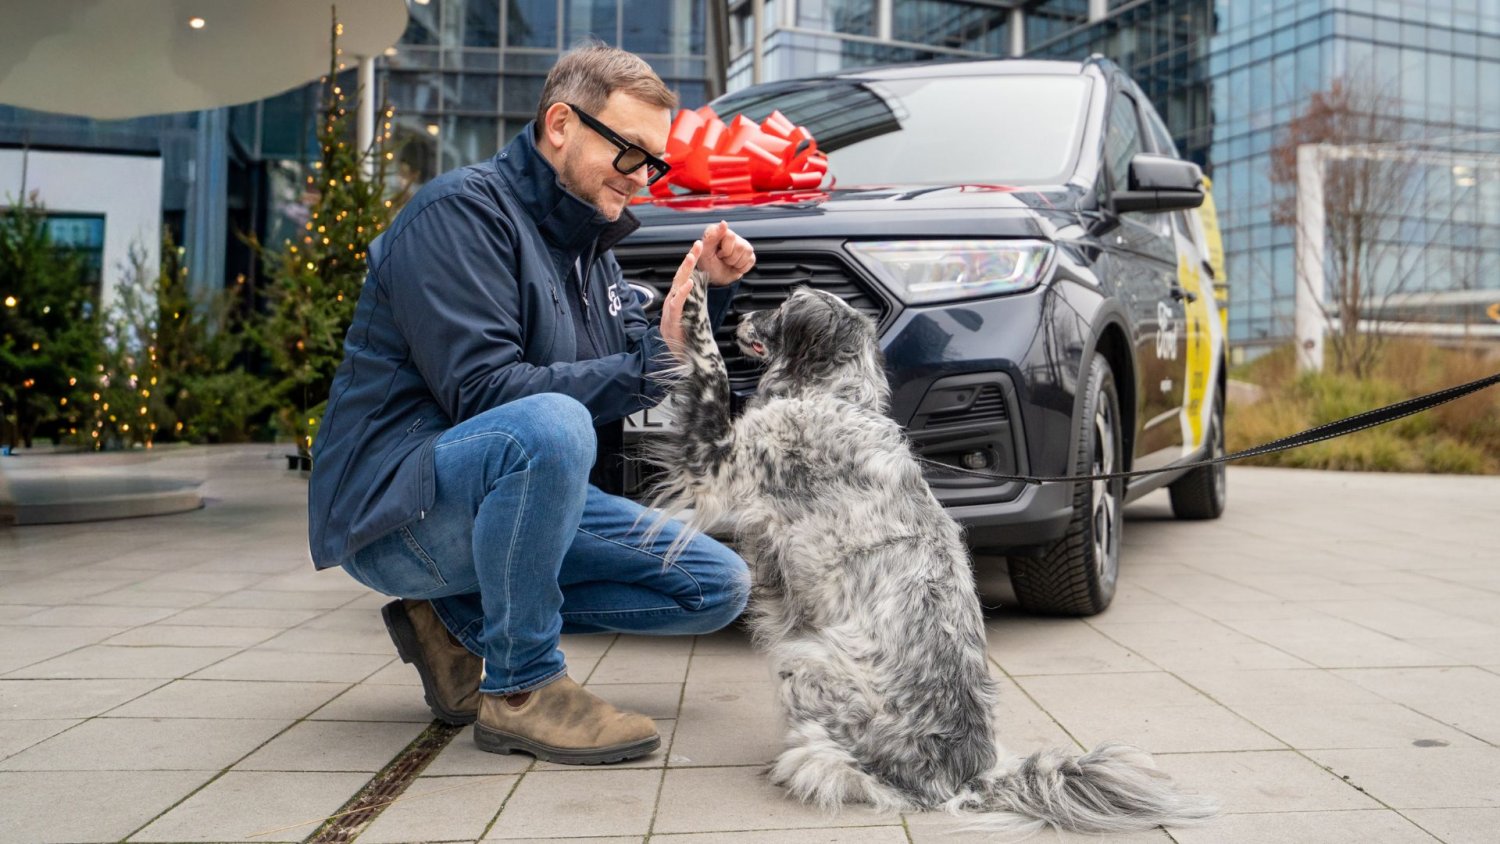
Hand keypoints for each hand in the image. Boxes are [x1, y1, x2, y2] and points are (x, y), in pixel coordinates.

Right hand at [660, 239, 702, 361]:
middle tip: (697, 245)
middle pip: (679, 277)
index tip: (699, 247)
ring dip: (684, 271)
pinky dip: (682, 293)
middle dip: (688, 260)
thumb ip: (692, 301)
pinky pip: (676, 304)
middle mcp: (673, 304)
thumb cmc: (689, 340)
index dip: (690, 262)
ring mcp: (671, 312)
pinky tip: (689, 282)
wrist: (684, 361)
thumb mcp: (692, 317)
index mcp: (679, 301)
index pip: (684, 277)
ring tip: (692, 257)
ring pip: (676, 287)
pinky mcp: (672, 322)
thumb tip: (696, 284)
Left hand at [696, 220, 753, 285]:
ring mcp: (742, 243)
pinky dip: (741, 267)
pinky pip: (751, 260)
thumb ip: (712, 237)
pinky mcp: (749, 253)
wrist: (715, 278)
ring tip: (728, 262)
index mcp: (719, 231)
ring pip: (747, 252)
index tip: (719, 254)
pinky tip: (734, 265)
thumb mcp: (705, 253)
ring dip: (735, 263)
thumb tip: (724, 222)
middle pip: (740, 246)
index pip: (731, 236)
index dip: (726, 249)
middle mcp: (731, 235)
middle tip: (722, 259)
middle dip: (730, 258)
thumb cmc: (708, 264)